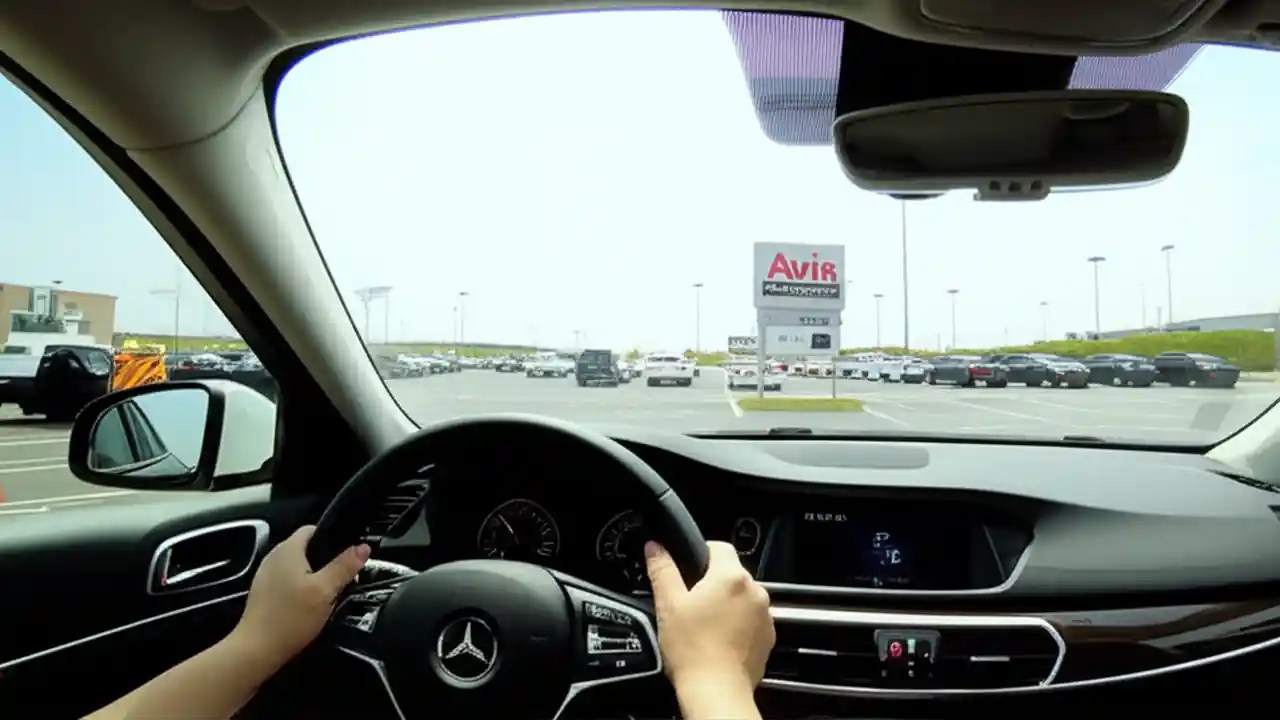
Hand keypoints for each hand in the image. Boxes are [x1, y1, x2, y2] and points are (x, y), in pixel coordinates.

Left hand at [230, 525, 369, 669]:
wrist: (257, 650)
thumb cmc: (292, 617)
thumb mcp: (325, 591)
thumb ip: (345, 566)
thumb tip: (363, 547)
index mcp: (288, 549)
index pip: (314, 529)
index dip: (334, 538)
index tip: (348, 557)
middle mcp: (274, 557)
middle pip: (307, 549)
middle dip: (327, 561)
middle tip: (343, 580)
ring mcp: (266, 575)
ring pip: (299, 567)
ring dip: (315, 577)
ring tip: (329, 595)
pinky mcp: (263, 593)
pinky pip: (288, 581)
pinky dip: (301, 588)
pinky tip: (309, 606)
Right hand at [644, 540, 774, 692]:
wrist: (716, 692)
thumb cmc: (692, 650)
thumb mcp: (668, 604)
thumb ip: (662, 570)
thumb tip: (656, 548)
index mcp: (731, 577)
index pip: (719, 547)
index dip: (701, 553)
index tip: (688, 569)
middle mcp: (754, 592)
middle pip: (731, 574)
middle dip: (711, 584)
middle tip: (689, 604)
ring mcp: (764, 616)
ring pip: (742, 598)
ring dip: (726, 605)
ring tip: (703, 626)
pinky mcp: (767, 638)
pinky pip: (751, 621)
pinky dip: (737, 626)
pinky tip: (717, 640)